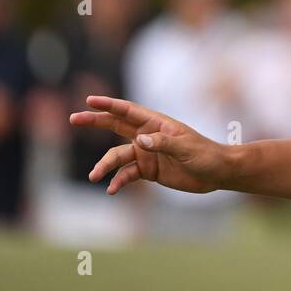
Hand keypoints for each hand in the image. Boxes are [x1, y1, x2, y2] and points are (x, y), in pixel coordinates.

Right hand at [69, 95, 228, 194]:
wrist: (217, 173)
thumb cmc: (206, 155)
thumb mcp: (186, 148)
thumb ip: (163, 144)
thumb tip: (140, 140)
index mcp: (157, 124)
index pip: (128, 111)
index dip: (108, 105)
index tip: (89, 101)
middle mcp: (148, 136)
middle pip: (115, 125)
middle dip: (95, 121)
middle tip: (73, 119)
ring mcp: (146, 153)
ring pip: (118, 156)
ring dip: (105, 165)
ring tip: (94, 176)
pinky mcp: (148, 170)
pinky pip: (126, 174)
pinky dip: (117, 181)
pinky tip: (111, 189)